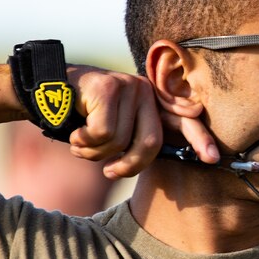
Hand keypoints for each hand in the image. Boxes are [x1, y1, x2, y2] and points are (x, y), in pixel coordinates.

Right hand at [64, 66, 222, 178]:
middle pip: (151, 142)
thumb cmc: (83, 119)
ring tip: (82, 143)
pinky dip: (85, 143)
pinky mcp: (108, 88)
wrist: (45, 94)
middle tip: (110, 172)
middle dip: (129, 165)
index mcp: (152, 103)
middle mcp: (145, 91)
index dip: (199, 139)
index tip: (212, 159)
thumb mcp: (116, 131)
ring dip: (96, 153)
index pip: (183, 121)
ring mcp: (128, 86)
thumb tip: (148, 163)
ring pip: (121, 141)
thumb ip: (136, 141)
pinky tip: (75, 134)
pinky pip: (103, 133)